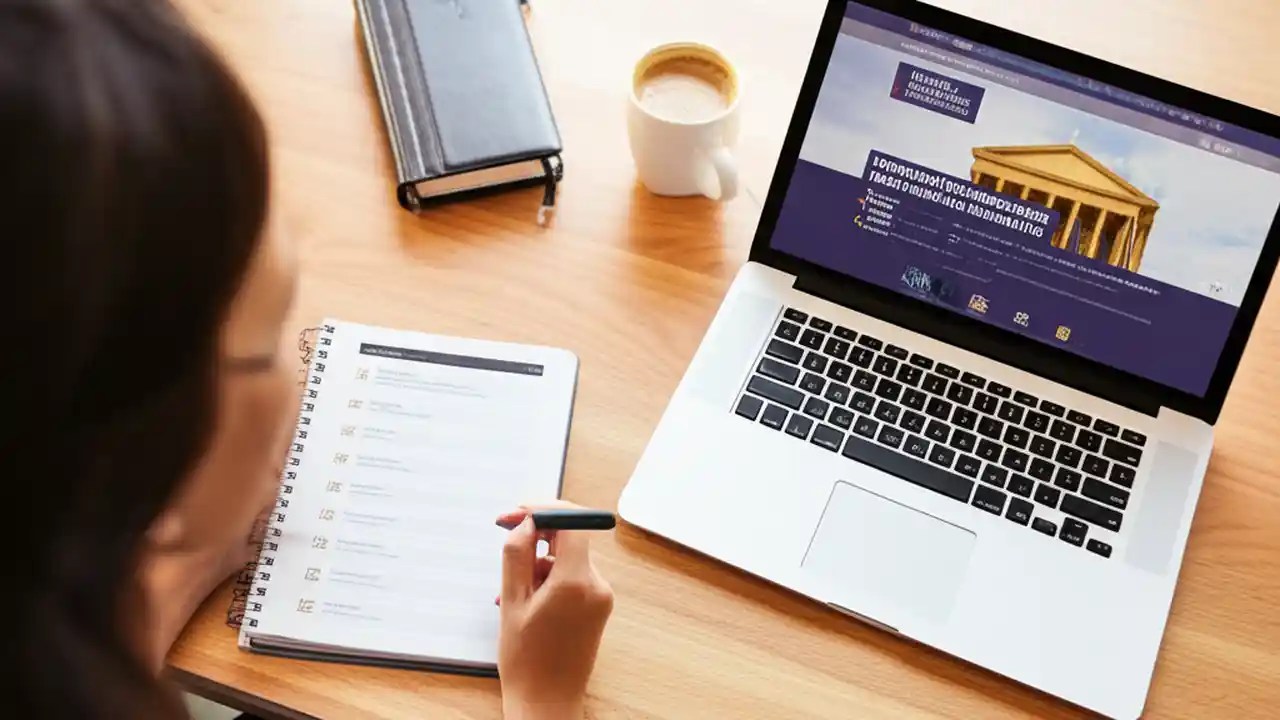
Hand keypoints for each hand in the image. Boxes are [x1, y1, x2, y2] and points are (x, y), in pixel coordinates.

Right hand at [496, 502, 613, 719]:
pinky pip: (572, 578)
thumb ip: (516, 555)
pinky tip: (525, 601)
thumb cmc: (526, 661)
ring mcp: (601, 598)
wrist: (547, 703)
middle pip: (569, 540)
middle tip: (505, 541)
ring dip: (537, 565)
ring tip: (510, 594)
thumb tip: (526, 523)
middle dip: (535, 539)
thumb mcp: (511, 601)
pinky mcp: (598, 608)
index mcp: (576, 582)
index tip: (516, 513)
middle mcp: (597, 586)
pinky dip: (548, 580)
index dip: (542, 510)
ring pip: (567, 560)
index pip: (571, 522)